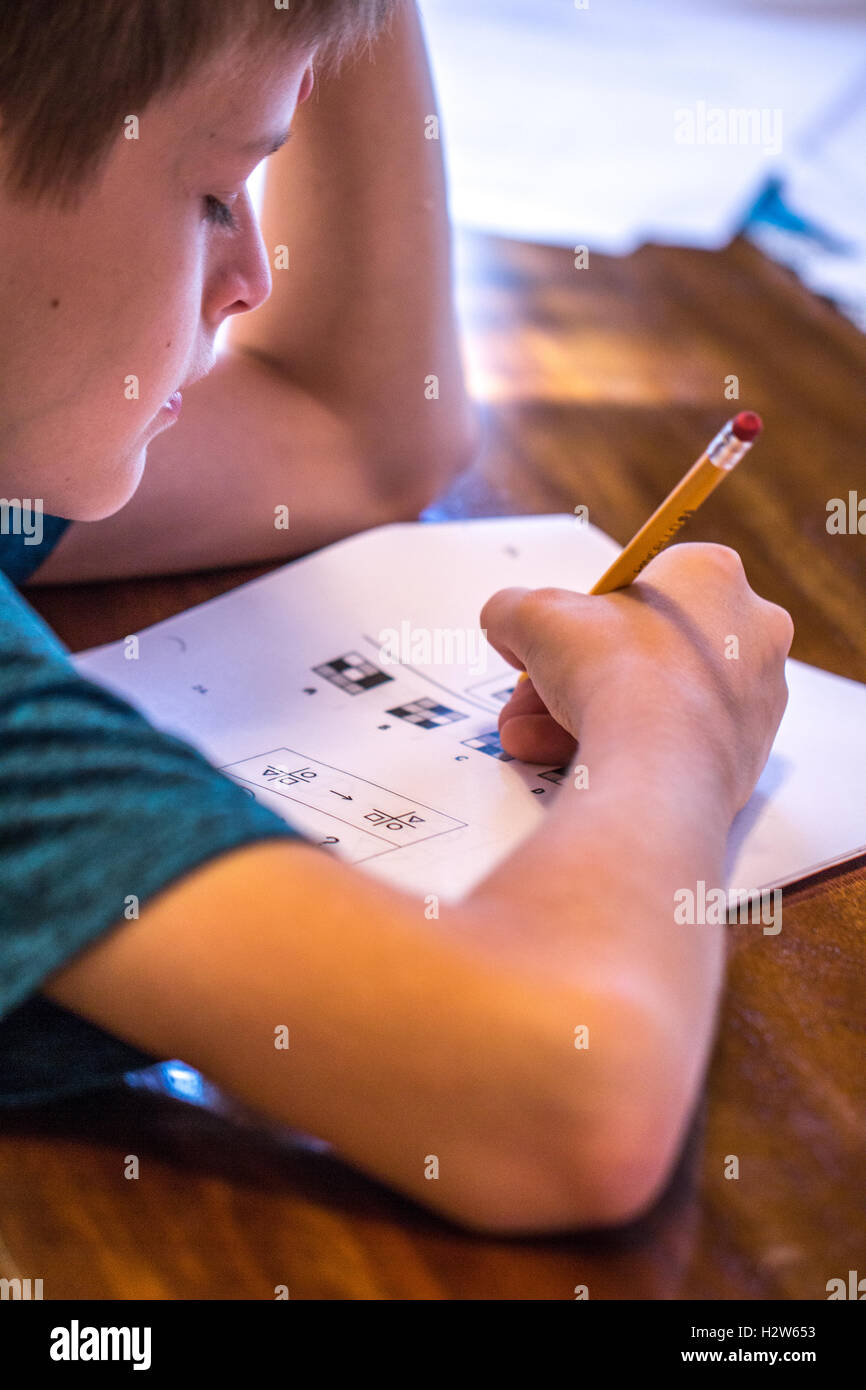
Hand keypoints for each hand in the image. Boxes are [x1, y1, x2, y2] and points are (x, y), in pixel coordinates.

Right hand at [480, 543, 793, 816]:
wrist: (658, 766)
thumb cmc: (614, 672)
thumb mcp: (533, 616)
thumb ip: (512, 609)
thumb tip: (506, 625)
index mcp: (714, 573)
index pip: (643, 583)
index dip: (587, 613)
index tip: (556, 639)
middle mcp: (751, 628)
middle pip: (643, 646)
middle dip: (573, 675)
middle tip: (530, 695)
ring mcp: (757, 694)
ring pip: (655, 698)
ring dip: (584, 715)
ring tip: (532, 737)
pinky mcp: (749, 751)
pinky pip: (675, 740)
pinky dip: (628, 747)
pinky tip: (579, 759)